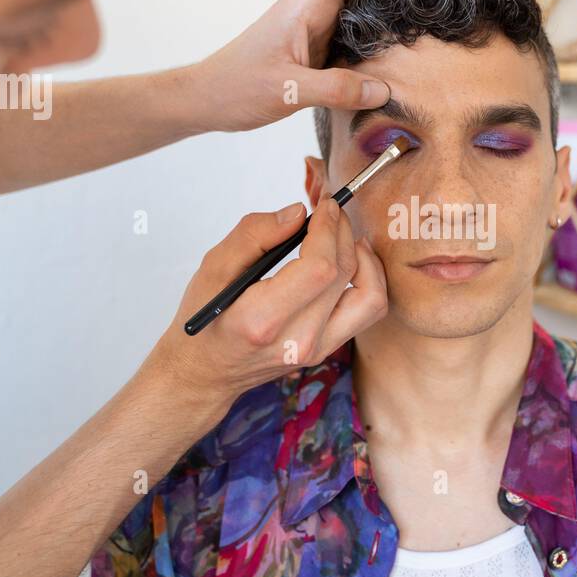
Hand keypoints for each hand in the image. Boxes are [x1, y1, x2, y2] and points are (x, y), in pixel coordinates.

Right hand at [143, 197, 387, 418]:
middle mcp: (298, 339)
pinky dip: (369, 280)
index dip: (329, 229)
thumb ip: (255, 234)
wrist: (207, 370)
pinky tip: (352, 261)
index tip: (324, 206)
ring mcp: (318, 349)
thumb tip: (298, 213)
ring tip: (345, 237)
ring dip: (366, 258)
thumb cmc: (206, 316)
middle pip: (345, 275)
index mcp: (263, 319)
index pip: (320, 269)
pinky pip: (367, 311)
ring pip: (371, 297)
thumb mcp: (214, 267)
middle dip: (343, 232)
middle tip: (330, 212)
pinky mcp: (328, 349)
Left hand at [187, 0, 455, 132]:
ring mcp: (316, 20)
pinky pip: (359, 12)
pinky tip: (407, 14)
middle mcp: (312, 4)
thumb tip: (383, 90)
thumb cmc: (235, 88)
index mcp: (303, 4)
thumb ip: (334, 90)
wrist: (206, 97)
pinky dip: (386, 4)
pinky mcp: (318, 39)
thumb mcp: (285, 92)